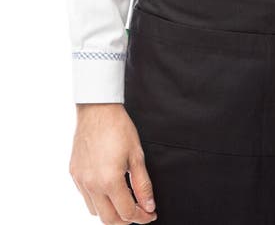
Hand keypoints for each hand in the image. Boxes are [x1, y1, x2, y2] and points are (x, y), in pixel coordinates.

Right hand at [69, 103, 157, 223]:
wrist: (97, 110)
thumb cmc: (118, 128)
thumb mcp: (137, 155)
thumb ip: (143, 184)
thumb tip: (149, 206)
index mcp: (110, 181)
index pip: (127, 213)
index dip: (142, 217)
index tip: (150, 214)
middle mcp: (92, 185)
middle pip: (109, 219)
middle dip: (126, 220)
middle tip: (139, 211)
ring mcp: (81, 181)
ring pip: (95, 211)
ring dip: (111, 212)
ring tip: (124, 199)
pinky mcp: (74, 174)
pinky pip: (85, 197)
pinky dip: (98, 200)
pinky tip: (108, 188)